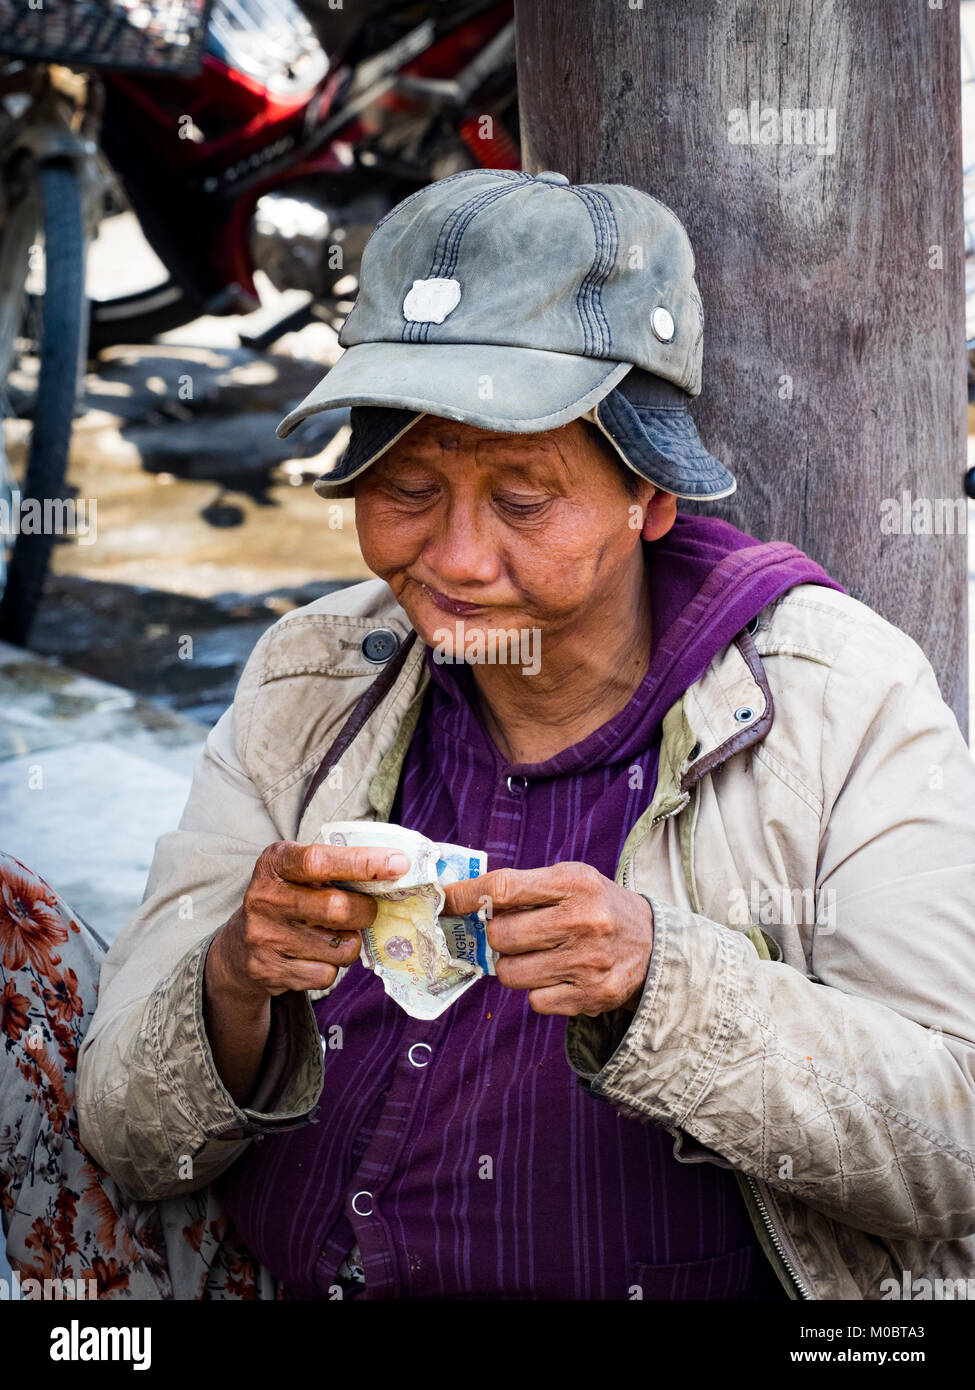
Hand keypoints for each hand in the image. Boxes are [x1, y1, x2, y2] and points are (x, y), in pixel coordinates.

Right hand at [208, 840, 408, 1003]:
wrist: (237, 950)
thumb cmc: (286, 900)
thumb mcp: (297, 873)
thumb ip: (335, 867)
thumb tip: (396, 869)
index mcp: (275, 863)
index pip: (320, 860)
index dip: (362, 862)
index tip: (398, 863)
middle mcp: (264, 897)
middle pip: (337, 908)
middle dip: (365, 911)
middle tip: (367, 910)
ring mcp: (264, 937)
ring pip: (338, 947)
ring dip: (349, 943)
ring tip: (334, 935)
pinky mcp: (268, 971)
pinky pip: (326, 974)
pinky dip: (332, 968)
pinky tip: (316, 957)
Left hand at [442, 861, 653, 1016]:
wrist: (653, 943)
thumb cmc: (597, 906)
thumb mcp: (570, 880)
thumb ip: (524, 888)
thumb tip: (462, 900)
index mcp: (574, 884)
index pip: (503, 888)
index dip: (466, 896)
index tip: (444, 900)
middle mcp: (582, 921)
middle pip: (501, 935)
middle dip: (497, 936)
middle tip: (513, 934)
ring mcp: (587, 962)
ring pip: (511, 973)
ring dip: (514, 966)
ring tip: (537, 955)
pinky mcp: (591, 996)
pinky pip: (535, 1000)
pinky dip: (538, 990)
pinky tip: (557, 975)